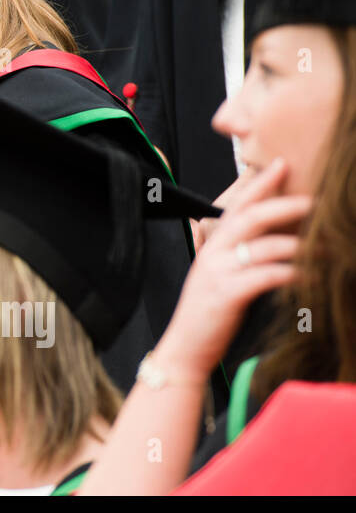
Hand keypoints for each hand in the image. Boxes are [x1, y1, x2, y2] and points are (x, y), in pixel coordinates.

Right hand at [156, 158, 308, 379]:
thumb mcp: (219, 276)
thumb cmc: (208, 313)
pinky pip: (267, 277)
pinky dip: (292, 275)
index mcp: (211, 245)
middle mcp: (212, 253)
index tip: (281, 164)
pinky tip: (311, 278)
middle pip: (250, 218)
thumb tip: (272, 240)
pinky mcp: (227, 294)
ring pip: (263, 247)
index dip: (259, 184)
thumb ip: (238, 255)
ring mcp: (218, 272)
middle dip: (284, 205)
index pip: (236, 205)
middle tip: (315, 200)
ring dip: (299, 246)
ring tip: (327, 248)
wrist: (186, 348)